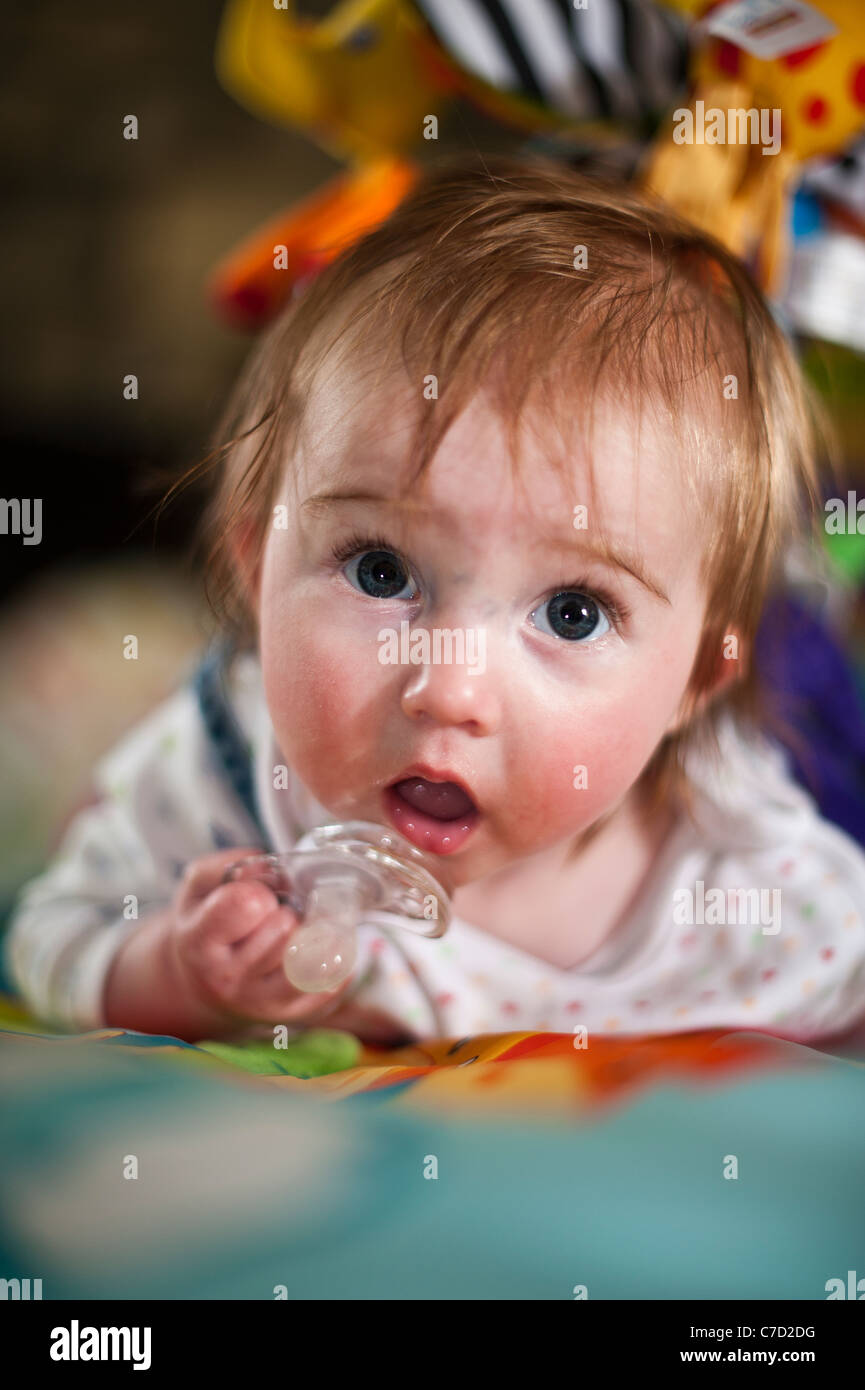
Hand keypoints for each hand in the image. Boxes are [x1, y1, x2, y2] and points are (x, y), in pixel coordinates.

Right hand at [168, 848, 352, 1025]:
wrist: (203, 980)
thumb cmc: (206, 925)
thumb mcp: (198, 887)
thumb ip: (226, 865)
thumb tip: (269, 868)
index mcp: (200, 942)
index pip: (246, 904)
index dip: (258, 892)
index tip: (256, 898)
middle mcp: (228, 979)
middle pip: (284, 927)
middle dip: (286, 912)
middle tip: (276, 915)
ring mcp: (260, 1002)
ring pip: (311, 956)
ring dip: (314, 933)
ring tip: (300, 929)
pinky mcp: (291, 1015)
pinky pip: (332, 980)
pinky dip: (335, 958)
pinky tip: (319, 948)